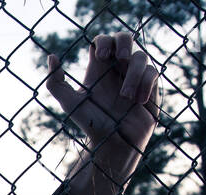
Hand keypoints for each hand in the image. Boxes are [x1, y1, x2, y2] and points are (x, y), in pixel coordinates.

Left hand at [44, 33, 162, 194]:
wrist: (113, 145)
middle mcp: (117, 70)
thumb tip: (52, 57)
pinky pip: (153, 72)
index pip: (103, 41)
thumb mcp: (70, 104)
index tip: (101, 56)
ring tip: (126, 97)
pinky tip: (139, 101)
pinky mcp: (150, 87)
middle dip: (124, 43)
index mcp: (99, 69)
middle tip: (120, 58)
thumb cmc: (91, 125)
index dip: (104, 41)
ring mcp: (135, 77)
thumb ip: (56, 83)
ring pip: (141, 57)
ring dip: (134, 74)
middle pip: (125, 38)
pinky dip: (146, 83)